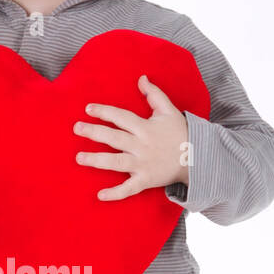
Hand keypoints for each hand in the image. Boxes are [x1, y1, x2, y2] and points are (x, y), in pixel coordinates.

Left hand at [72, 74, 189, 199]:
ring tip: (79, 157)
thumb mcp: (169, 110)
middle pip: (114, 138)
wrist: (197, 158)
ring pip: (116, 162)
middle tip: (77, 128)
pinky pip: (129, 188)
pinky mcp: (146, 180)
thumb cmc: (180, 133)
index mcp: (146, 127)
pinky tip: (100, 195)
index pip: (121, 117)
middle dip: (94, 132)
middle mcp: (142, 145)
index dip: (104, 112)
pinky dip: (115, 193)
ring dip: (97, 160)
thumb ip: (154, 94)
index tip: (88, 108)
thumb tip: (141, 78)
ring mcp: (143, 164)